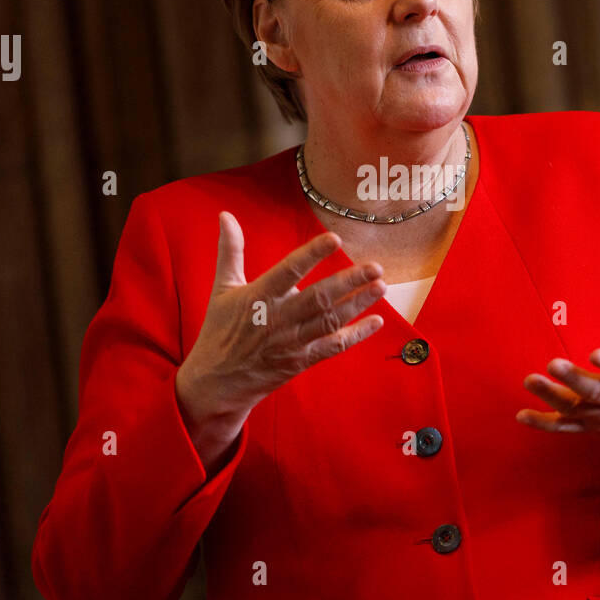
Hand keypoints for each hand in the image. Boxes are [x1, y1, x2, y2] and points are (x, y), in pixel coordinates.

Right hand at [177, 212, 385, 426]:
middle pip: (318, 298)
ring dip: (358, 304)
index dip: (312, 254)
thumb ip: (230, 250)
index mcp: (258, 297)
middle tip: (375, 267)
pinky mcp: (301, 361)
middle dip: (349, 282)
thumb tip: (226, 216)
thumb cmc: (220, 331)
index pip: (289, 271)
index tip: (335, 239)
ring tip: (381, 286)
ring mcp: (292, 342)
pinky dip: (356, 335)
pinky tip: (376, 321)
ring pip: (330, 321)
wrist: (217, 383)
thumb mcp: (222, 288)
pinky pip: (333, 347)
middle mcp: (278, 319)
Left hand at [517, 271, 599, 456]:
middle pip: (594, 391)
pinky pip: (563, 426)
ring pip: (574, 408)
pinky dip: (543, 423)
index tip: (595, 353)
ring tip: (529, 381)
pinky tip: (521, 415)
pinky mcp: (586, 425)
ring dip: (551, 396)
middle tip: (552, 364)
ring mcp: (599, 415)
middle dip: (573, 380)